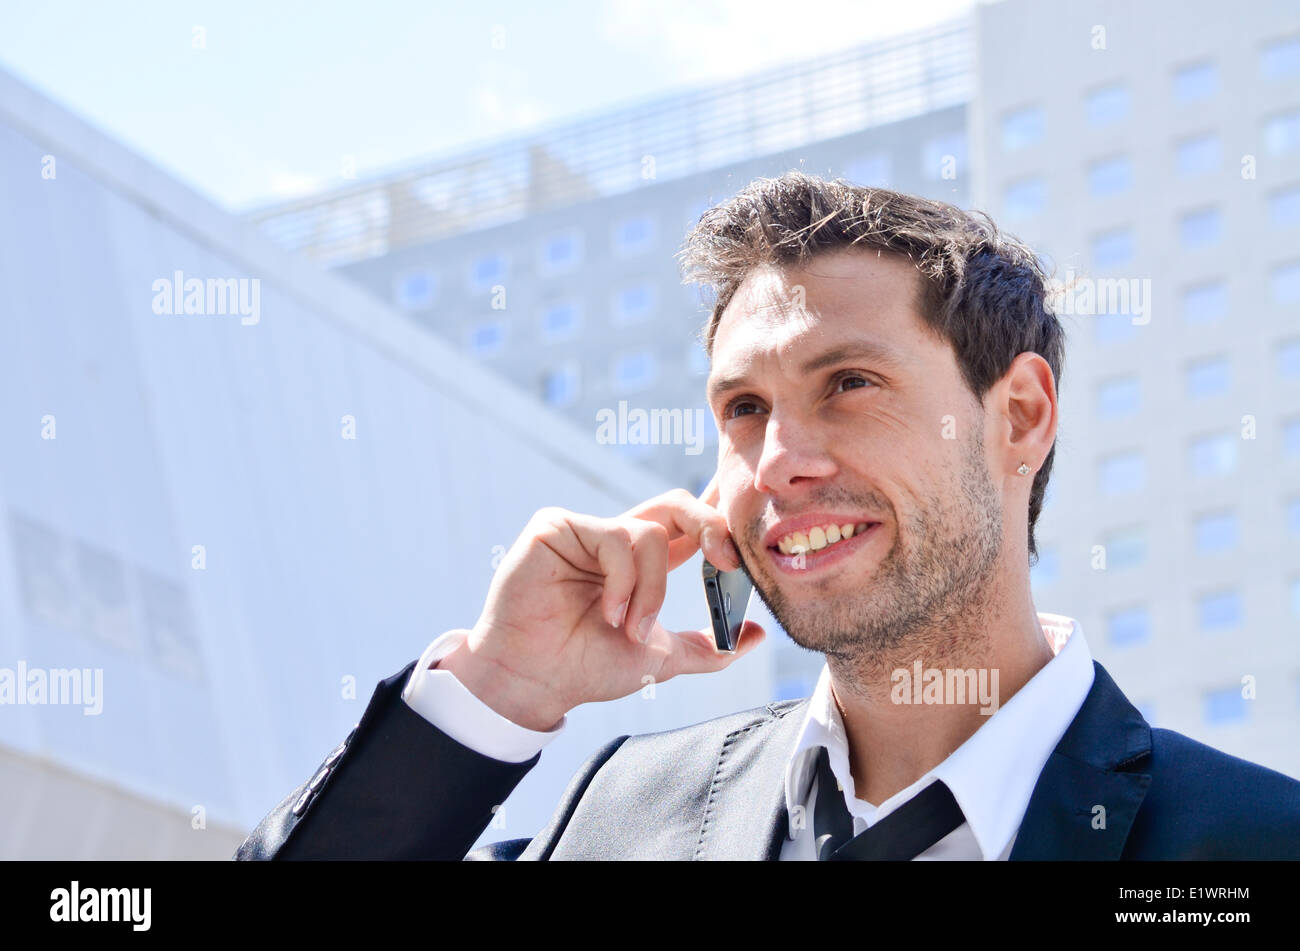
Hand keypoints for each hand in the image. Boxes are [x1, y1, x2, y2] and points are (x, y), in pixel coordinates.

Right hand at [438, 480, 764, 730]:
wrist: (533, 683)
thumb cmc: (584, 668)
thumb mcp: (660, 658)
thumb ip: (710, 646)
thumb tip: (759, 635)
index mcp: (640, 564)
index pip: (689, 526)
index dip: (720, 523)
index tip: (744, 552)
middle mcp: (614, 540)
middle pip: (677, 504)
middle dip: (711, 523)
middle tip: (728, 560)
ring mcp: (585, 530)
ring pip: (649, 532)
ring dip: (651, 590)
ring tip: (628, 627)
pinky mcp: (556, 527)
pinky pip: (614, 537)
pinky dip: (622, 582)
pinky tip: (606, 612)